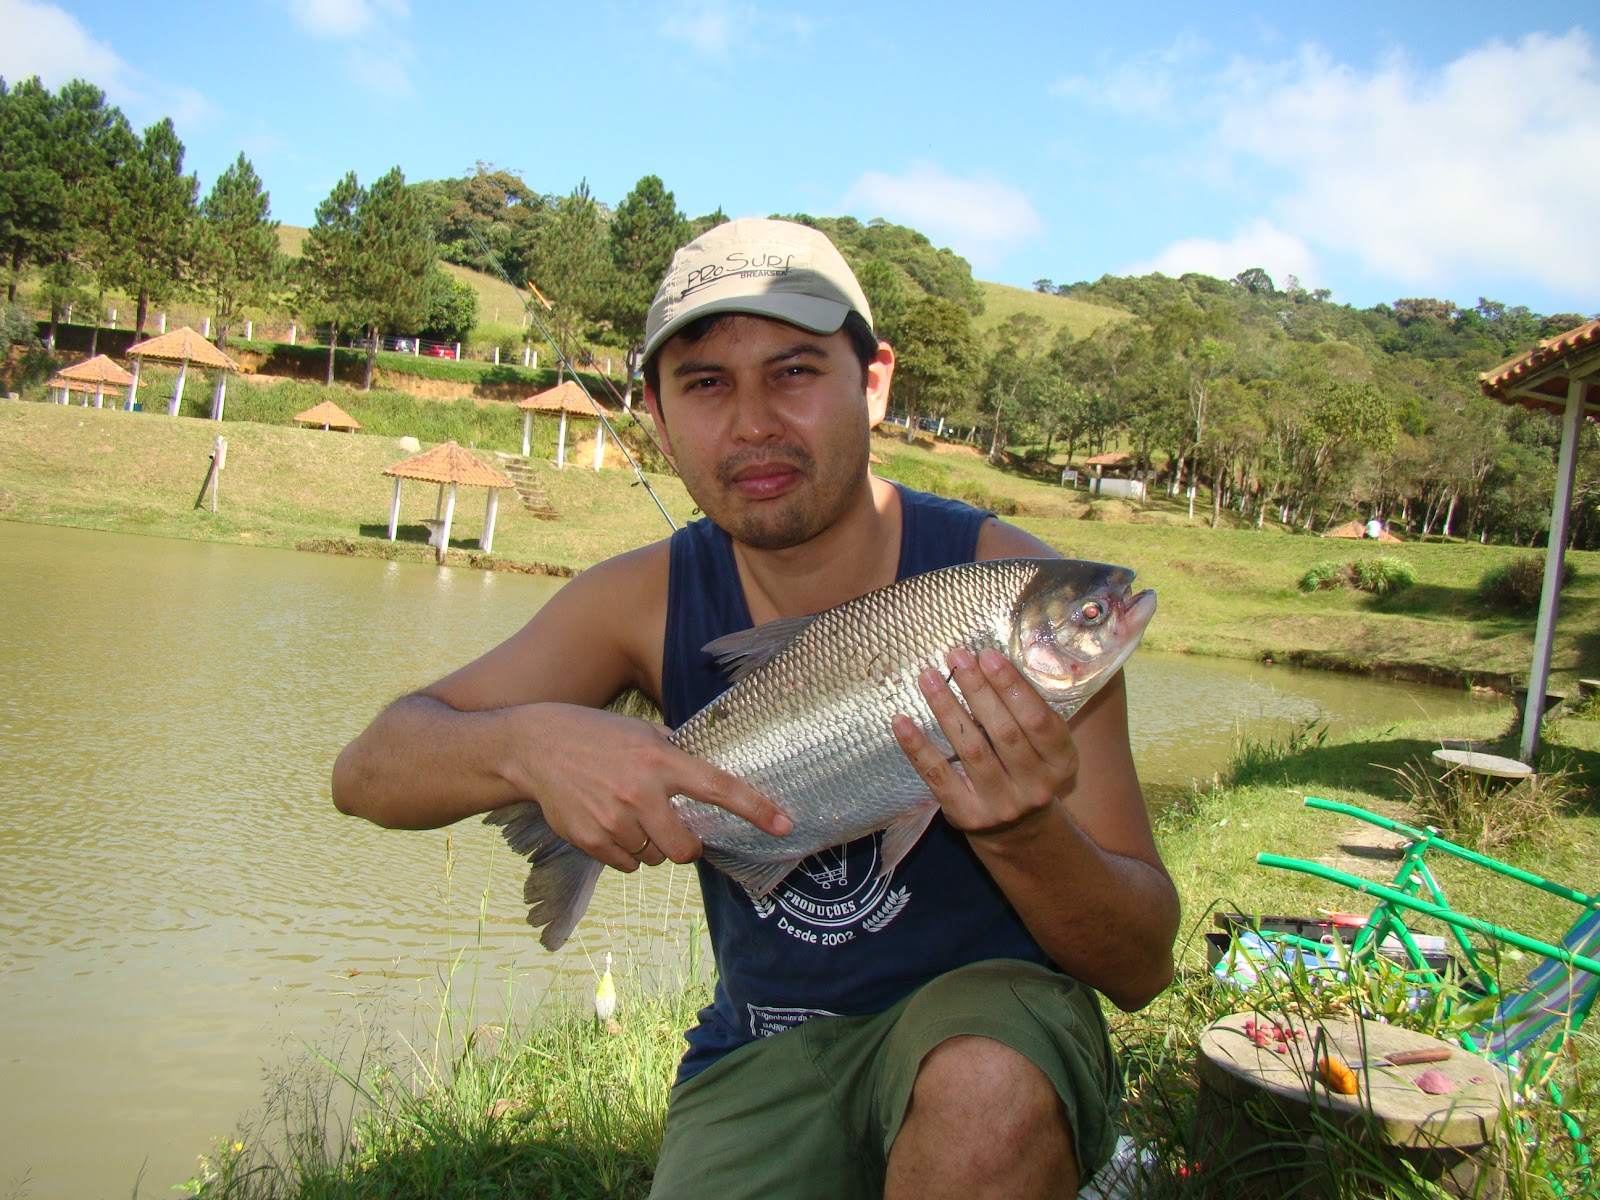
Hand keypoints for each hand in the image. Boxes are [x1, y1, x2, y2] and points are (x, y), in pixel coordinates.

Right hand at [513, 703, 790, 871]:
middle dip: (688, 846)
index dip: (756, 808)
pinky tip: (608, 822)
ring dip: (650, 844)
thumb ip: (676, 756)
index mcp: (660, 761)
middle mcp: (640, 793)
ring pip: (654, 858)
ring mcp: (613, 820)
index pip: (719, 788)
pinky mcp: (590, 839)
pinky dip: (625, 852)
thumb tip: (711, 776)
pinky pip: (627, 864)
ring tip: (628, 814)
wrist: (535, 747)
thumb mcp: (642, 733)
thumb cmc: (595, 735)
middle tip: (678, 831)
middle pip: (686, 848)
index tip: (784, 824)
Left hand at [891, 648, 1079, 838]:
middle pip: (1003, 732)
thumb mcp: (1043, 747)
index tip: (988, 656)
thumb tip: (986, 663)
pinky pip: (938, 775)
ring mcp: (1001, 803)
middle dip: (978, 690)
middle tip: (956, 658)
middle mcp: (1035, 786)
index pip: (1038, 720)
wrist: (1018, 830)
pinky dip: (918, 747)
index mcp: (1060, 762)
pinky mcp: (967, 814)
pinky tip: (902, 721)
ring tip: (928, 678)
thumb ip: (1025, 712)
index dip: (1012, 687)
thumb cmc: (1026, 770)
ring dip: (947, 709)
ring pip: (971, 750)